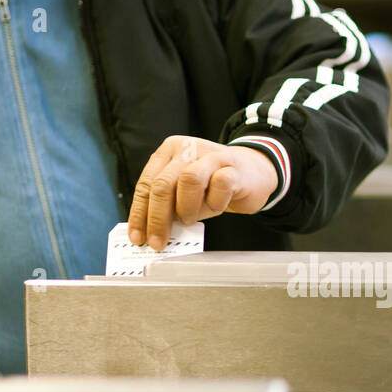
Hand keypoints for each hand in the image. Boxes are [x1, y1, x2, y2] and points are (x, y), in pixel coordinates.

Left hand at [127, 136, 278, 249]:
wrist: (253, 173)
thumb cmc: (214, 185)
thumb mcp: (185, 193)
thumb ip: (168, 205)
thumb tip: (150, 231)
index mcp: (169, 152)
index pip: (146, 184)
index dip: (140, 213)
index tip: (138, 237)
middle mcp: (188, 149)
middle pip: (163, 184)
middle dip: (157, 218)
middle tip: (158, 242)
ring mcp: (212, 156)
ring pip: (189, 180)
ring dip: (186, 208)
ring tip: (190, 219)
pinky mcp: (233, 167)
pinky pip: (220, 184)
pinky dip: (215, 202)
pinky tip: (217, 206)